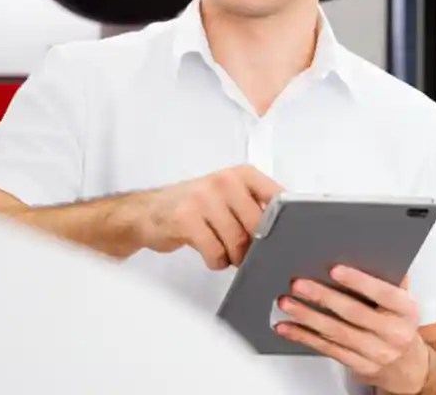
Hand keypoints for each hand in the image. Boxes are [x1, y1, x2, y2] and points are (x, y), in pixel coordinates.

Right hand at [136, 165, 282, 269]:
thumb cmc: (195, 206)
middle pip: (258, 225)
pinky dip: (216, 261)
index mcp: (242, 174)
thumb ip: (256, 206)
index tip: (283, 237)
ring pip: (237, 242)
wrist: (149, 212)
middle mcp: (225, 181)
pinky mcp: (186, 219)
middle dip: (254, 247)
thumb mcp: (229, 196)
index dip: (283, 222)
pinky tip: (208, 252)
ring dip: (234, 256)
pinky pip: (215, 253)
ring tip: (223, 249)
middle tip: (245, 251)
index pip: (278, 197)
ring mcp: (204, 198)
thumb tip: (286, 232)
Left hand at [275, 266, 429, 393]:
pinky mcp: (358, 365)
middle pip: (353, 313)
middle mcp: (393, 333)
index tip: (334, 269)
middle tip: (299, 284)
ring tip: (288, 302)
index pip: (383, 293)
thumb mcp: (402, 299)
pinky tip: (288, 327)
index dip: (358, 281)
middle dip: (323, 297)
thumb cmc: (398, 323)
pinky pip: (327, 349)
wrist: (405, 364)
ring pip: (336, 333)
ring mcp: (376, 352)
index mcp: (406, 310)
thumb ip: (388, 278)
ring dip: (307, 316)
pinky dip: (304, 336)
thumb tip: (362, 252)